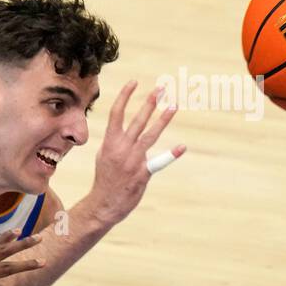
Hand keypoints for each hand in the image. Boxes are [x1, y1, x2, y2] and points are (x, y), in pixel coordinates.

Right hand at [84, 82, 184, 225]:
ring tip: (174, 105)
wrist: (104, 203)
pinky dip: (171, 154)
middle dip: (149, 103)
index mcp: (109, 142)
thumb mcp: (103, 156)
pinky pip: (159, 161)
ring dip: (163, 120)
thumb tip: (121, 129)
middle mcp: (121, 148)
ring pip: (150, 135)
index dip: (125, 96)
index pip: (116, 114)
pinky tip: (182, 147)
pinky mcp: (142, 173)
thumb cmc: (105, 178)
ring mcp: (133, 160)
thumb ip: (114, 141)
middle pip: (137, 120)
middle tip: (161, 88)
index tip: (133, 82)